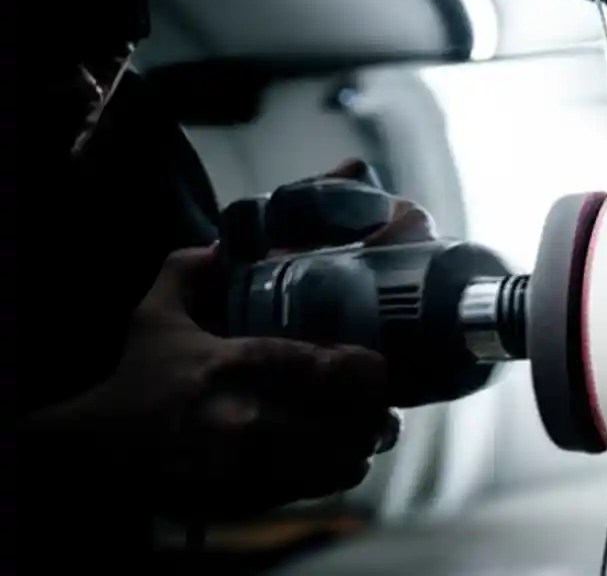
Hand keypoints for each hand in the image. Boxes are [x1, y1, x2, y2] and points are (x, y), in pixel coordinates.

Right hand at [44, 246, 390, 519]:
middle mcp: (251, 418)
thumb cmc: (134, 382)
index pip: (326, 368)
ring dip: (359, 448)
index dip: (367, 371)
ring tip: (359, 434)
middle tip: (375, 404)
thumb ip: (186, 272)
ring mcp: (253, 467)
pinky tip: (330, 459)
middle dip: (372, 414)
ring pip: (342, 463)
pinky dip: (332, 474)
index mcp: (236, 365)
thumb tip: (220, 245)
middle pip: (350, 423)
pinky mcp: (250, 500)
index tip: (375, 367)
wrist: (93, 456)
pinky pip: (315, 490)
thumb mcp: (152, 318)